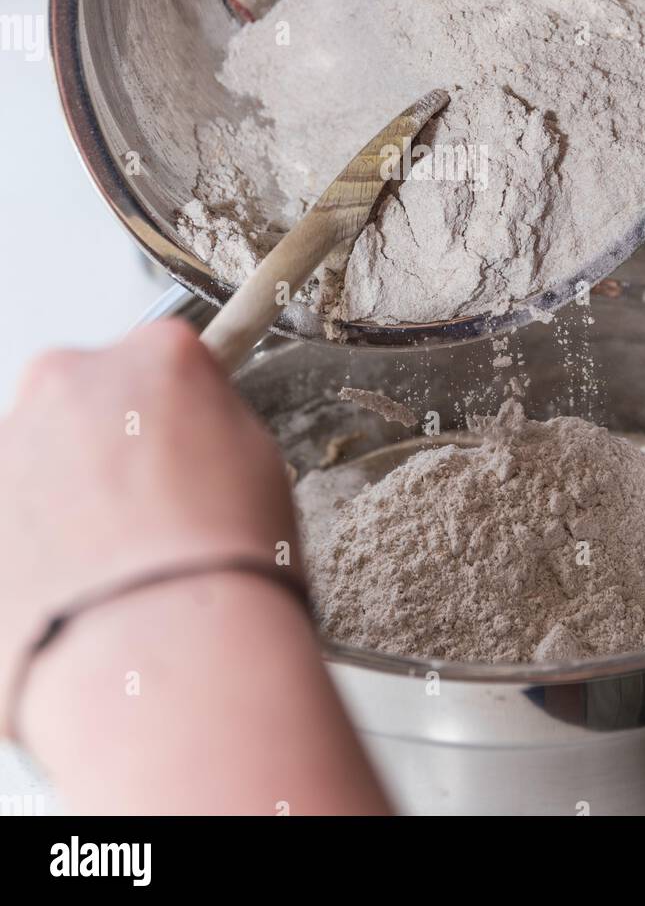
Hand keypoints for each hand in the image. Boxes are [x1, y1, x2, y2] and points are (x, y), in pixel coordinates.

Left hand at [0, 320, 295, 734]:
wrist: (158, 652)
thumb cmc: (216, 564)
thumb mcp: (256, 464)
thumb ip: (205, 424)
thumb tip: (189, 432)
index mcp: (154, 355)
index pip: (161, 361)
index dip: (175, 415)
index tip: (176, 451)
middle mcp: (70, 379)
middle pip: (84, 400)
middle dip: (103, 447)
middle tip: (138, 515)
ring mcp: (8, 441)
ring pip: (35, 458)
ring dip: (59, 497)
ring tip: (102, 568)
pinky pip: (7, 516)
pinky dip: (27, 545)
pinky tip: (67, 589)